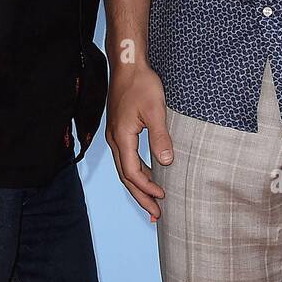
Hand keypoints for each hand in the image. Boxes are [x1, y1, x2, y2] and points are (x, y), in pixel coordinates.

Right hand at [105, 62, 172, 220]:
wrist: (128, 65)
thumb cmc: (142, 84)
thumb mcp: (155, 110)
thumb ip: (160, 136)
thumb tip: (166, 162)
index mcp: (122, 137)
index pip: (132, 172)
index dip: (147, 188)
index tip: (163, 197)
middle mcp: (115, 140)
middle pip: (126, 177)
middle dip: (140, 196)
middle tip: (155, 215)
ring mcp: (116, 136)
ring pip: (125, 169)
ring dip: (138, 187)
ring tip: (152, 202)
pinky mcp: (120, 131)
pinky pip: (127, 159)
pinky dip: (137, 172)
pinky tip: (148, 176)